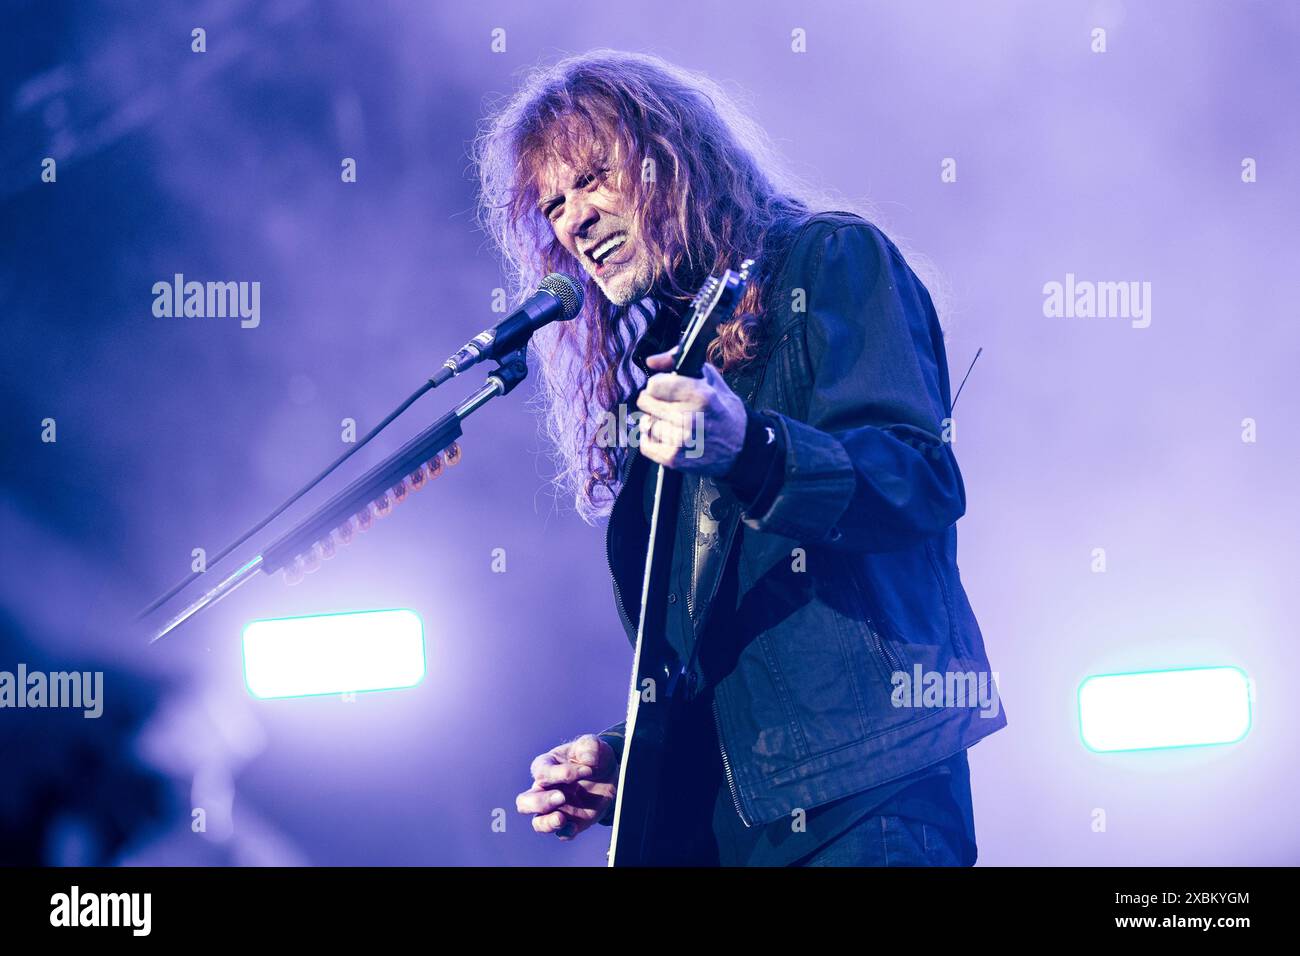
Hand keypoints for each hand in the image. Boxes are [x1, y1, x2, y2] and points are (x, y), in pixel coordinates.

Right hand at [516, 734, 616, 839]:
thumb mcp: (593, 745)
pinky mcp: (570, 822)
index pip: (542, 772)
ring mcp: (556, 809)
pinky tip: (574, 827)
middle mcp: (545, 790)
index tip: (587, 770)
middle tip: (561, 797)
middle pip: (525, 802)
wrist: (610, 775)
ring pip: (538, 822)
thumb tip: (586, 761)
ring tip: (561, 818)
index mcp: (546, 766)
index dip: (561, 773)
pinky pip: (561, 833)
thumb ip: (589, 746)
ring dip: (547, 822)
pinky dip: (565, 832)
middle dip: (541, 802)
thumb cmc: (594, 757)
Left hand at [635, 351, 746, 474]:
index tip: (665, 389)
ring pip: (646, 423)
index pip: (654, 385)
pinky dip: (651, 440)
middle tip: (669, 406)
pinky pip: (645, 445)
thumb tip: (651, 361)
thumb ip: (677, 362)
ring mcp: (681, 440)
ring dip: (655, 422)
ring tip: (672, 423)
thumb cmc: (724, 411)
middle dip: (655, 402)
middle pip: (645, 403)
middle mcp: (690, 418)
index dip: (658, 385)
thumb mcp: (709, 378)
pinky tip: (666, 436)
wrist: (740, 447)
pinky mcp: (674, 459)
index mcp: (701, 395)